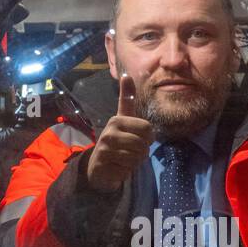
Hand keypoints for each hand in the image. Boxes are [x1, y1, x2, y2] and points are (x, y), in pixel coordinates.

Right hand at [85, 75, 152, 192]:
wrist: (98, 166)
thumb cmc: (116, 141)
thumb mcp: (122, 118)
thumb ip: (126, 98)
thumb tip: (126, 75)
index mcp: (116, 121)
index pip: (147, 129)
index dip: (149, 137)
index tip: (140, 138)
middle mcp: (109, 134)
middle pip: (143, 145)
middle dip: (142, 151)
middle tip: (131, 151)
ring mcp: (105, 151)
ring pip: (136, 158)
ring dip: (134, 162)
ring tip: (124, 159)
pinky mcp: (104, 166)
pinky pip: (128, 170)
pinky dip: (126, 171)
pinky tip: (118, 167)